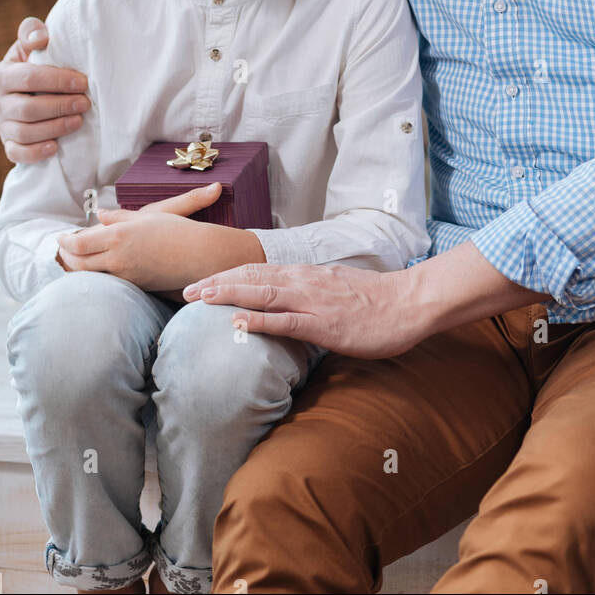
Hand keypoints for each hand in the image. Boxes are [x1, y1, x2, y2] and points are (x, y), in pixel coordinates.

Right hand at [0, 17, 89, 163]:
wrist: (31, 92)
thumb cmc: (36, 65)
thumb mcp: (31, 46)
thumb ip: (32, 33)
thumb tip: (41, 37)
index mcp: (2, 75)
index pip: (28, 78)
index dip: (57, 81)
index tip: (83, 82)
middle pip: (27, 108)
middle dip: (59, 106)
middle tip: (85, 103)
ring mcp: (1, 125)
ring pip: (24, 132)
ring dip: (54, 128)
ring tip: (79, 121)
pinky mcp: (8, 144)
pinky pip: (17, 153)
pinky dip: (36, 152)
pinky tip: (55, 147)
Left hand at [56, 182, 266, 289]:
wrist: (199, 255)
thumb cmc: (176, 230)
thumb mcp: (146, 216)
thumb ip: (119, 217)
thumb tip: (100, 216)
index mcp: (119, 235)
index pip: (80, 242)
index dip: (66, 242)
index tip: (60, 238)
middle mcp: (118, 257)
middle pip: (79, 262)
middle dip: (67, 257)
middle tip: (63, 251)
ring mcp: (126, 275)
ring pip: (90, 276)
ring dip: (78, 269)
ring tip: (75, 261)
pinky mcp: (135, 286)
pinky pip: (107, 282)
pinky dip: (96, 276)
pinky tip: (97, 271)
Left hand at [183, 261, 418, 358]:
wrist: (410, 303)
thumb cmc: (377, 303)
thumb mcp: (337, 293)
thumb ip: (311, 297)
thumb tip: (291, 307)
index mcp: (306, 275)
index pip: (258, 269)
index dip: (227, 275)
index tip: (202, 281)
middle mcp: (304, 281)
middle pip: (252, 276)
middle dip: (216, 283)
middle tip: (185, 290)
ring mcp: (314, 301)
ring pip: (263, 292)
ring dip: (228, 294)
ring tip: (200, 298)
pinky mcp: (325, 324)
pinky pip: (287, 321)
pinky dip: (260, 320)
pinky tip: (239, 322)